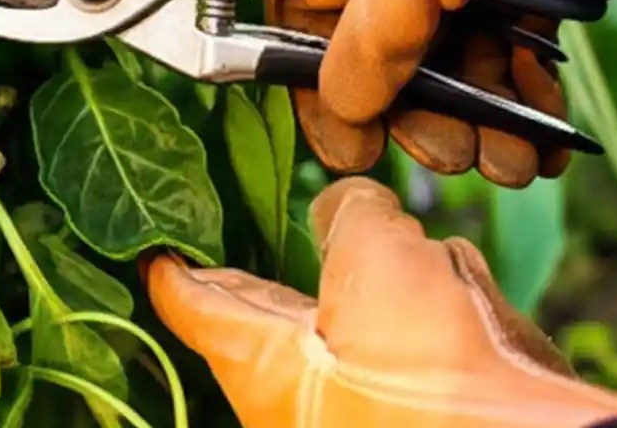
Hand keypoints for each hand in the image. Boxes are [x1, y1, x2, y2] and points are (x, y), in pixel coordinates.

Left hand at [143, 178, 616, 427]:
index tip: (153, 255)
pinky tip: (462, 288)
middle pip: (264, 327)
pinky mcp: (418, 417)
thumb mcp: (377, 256)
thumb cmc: (431, 370)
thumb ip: (349, 215)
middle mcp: (298, 401)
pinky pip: (413, 354)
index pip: (193, 307)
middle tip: (225, 262)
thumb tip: (346, 208)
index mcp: (260, 364)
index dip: (172, 273)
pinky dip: (432, 315)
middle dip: (254, 290)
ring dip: (370, 289)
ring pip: (350, 335)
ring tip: (399, 249)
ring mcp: (356, 416)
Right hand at [272, 0, 616, 185]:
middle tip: (446, 153)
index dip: (318, 77)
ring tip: (507, 161)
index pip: (307, 10)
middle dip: (417, 114)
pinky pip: (505, 63)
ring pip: (451, 68)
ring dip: (475, 124)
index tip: (348, 137)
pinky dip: (519, 108)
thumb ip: (366, 41)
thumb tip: (344, 110)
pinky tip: (540, 143)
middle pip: (385, 52)